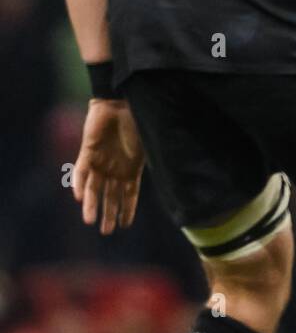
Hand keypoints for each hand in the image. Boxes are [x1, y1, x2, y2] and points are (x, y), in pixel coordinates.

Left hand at [72, 99, 144, 232]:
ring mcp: (100, 161)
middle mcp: (115, 168)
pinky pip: (80, 171)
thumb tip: (179, 178)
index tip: (125, 226)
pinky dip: (79, 184)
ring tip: (90, 221)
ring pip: (93, 188)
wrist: (121, 101)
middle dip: (108, 214)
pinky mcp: (87, 152)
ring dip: (91, 204)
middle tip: (106, 231)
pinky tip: (79, 198)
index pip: (129, 194)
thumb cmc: (139, 120)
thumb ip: (157, 161)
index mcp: (131, 168)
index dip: (127, 210)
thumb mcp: (150, 146)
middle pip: (110, 196)